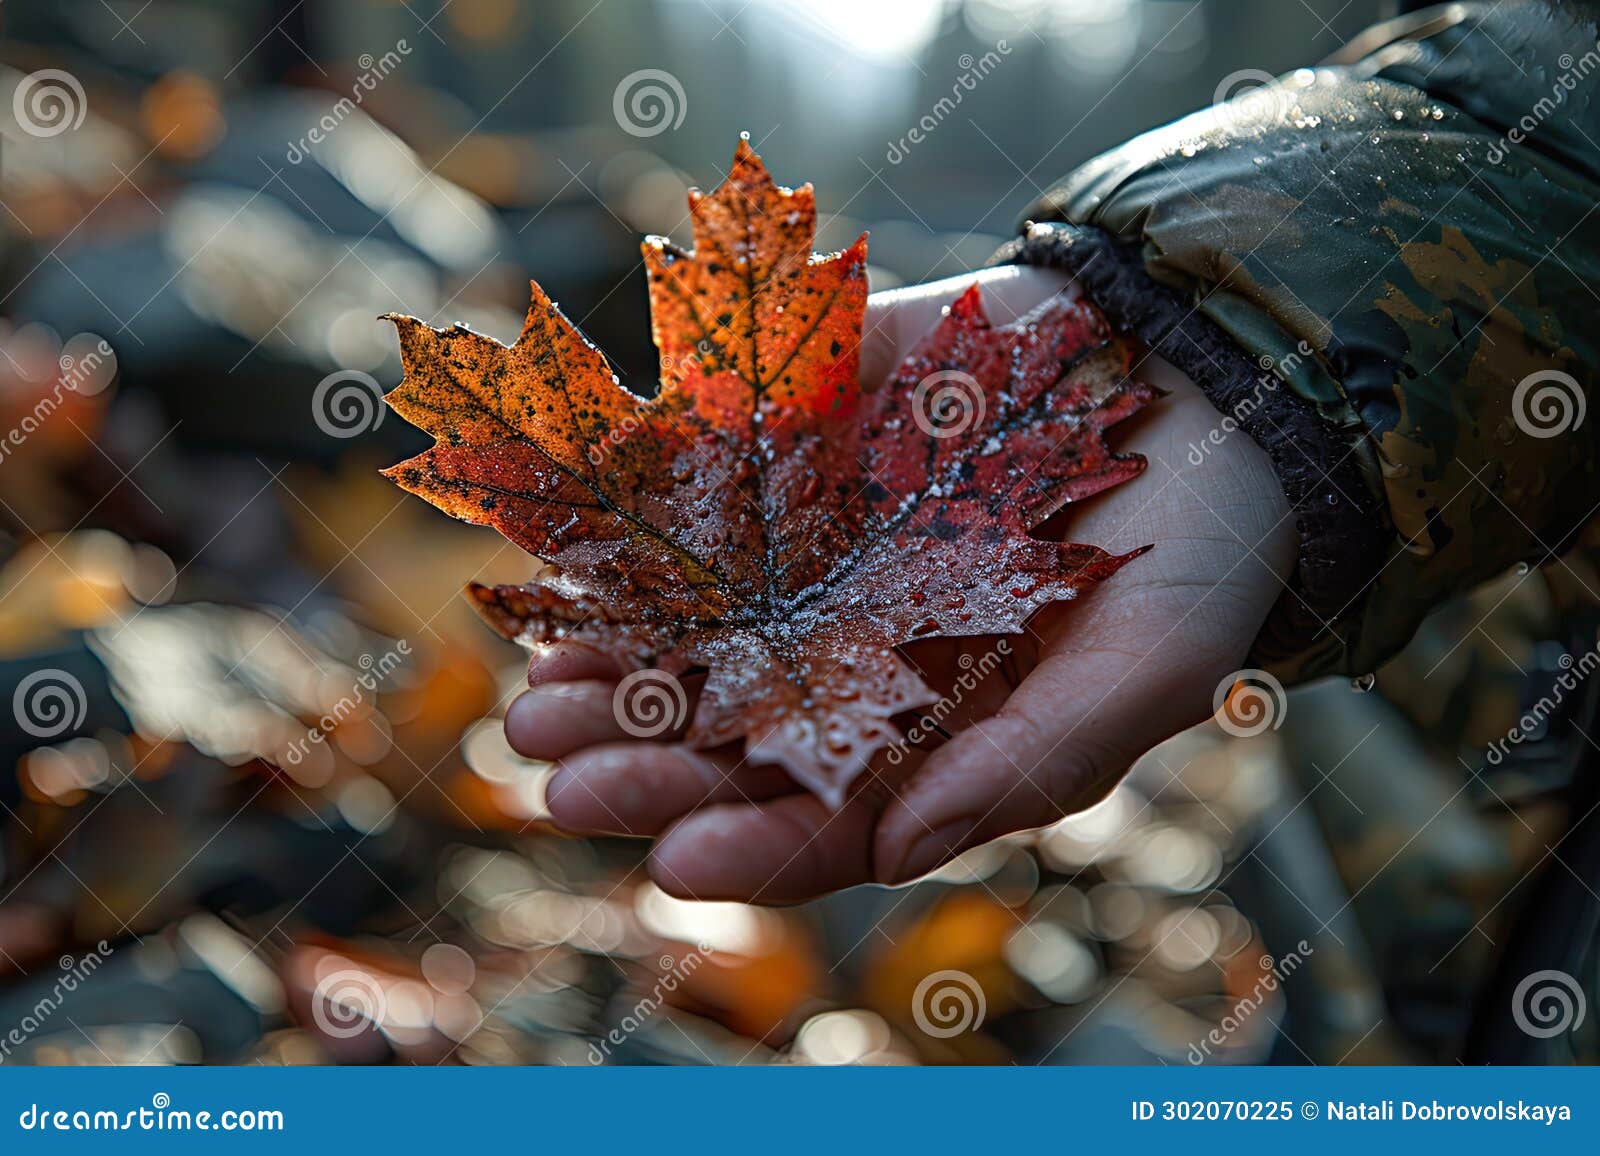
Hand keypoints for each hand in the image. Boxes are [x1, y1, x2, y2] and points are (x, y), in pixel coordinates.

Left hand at [504, 265, 1294, 902]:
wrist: (1205, 377)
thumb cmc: (1195, 546)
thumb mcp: (1142, 667)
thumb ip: (1028, 763)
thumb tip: (891, 856)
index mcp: (931, 734)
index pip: (826, 816)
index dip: (753, 844)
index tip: (680, 864)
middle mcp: (856, 656)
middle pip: (731, 732)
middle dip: (648, 764)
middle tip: (562, 781)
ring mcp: (819, 556)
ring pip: (695, 625)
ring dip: (614, 663)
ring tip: (541, 696)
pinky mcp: (798, 448)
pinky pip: (697, 489)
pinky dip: (628, 523)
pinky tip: (560, 560)